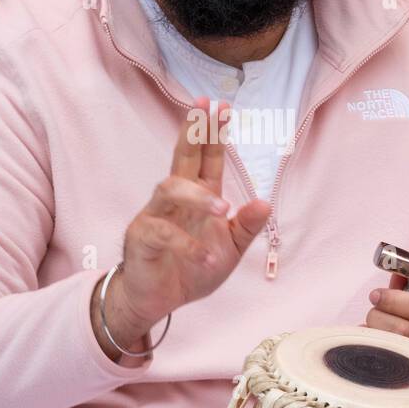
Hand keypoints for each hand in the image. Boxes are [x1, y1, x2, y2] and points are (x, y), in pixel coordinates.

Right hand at [93, 97, 271, 358]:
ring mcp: (155, 215)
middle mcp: (175, 199)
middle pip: (182, 158)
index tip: (223, 107)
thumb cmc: (192, 269)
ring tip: (222, 209)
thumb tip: (266, 203)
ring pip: (169, 189)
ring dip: (197, 196)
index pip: (206, 157)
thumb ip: (246, 227)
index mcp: (198, 196)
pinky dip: (189, 246)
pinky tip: (208, 258)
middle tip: (204, 110)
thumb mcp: (229, 249)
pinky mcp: (142, 238)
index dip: (213, 133)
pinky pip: (163, 233)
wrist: (159, 300)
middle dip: (193, 132)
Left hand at [365, 272, 408, 366]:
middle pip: (403, 329)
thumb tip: (396, 270)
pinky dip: (369, 343)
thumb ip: (406, 285)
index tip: (375, 294)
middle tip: (374, 308)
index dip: (395, 300)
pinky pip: (379, 356)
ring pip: (390, 343)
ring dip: (373, 329)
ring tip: (374, 323)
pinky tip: (373, 339)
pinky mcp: (404, 373)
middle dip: (380, 315)